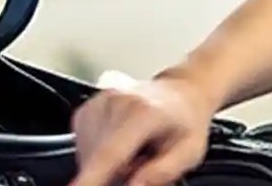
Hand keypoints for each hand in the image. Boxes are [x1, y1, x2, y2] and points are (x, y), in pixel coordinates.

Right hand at [69, 72, 218, 185]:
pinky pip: (82, 146)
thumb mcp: (189, 151)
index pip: (109, 154)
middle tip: (143, 160)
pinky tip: (120, 144)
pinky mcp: (86, 109)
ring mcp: (98, 103)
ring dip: (106, 164)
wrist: (182, 94)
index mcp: (144, 113)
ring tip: (136, 150)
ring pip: (86, 156)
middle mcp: (116, 102)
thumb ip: (162, 171)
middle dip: (114, 173)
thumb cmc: (187, 122)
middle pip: (96, 159)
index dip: (91, 178)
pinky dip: (97, 154)